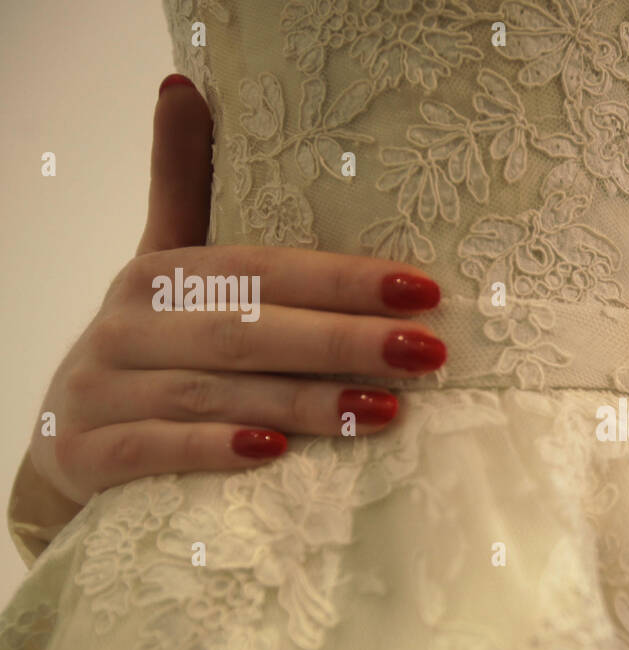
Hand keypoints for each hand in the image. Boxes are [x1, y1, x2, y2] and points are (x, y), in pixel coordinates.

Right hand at [26, 75, 448, 507]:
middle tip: (426, 354)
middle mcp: (127, 326)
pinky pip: (156, 450)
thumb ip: (183, 189)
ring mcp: (102, 392)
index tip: (423, 291)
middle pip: (247, 330)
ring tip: (386, 410)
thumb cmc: (149, 349)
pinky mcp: (88, 455)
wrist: (71, 444)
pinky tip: (275, 453)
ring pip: (214, 393)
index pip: (263, 270)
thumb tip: (186, 85)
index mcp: (157, 275)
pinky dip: (214, 449)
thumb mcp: (164, 269)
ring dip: (305, 403)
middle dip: (344, 342)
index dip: (343, 279)